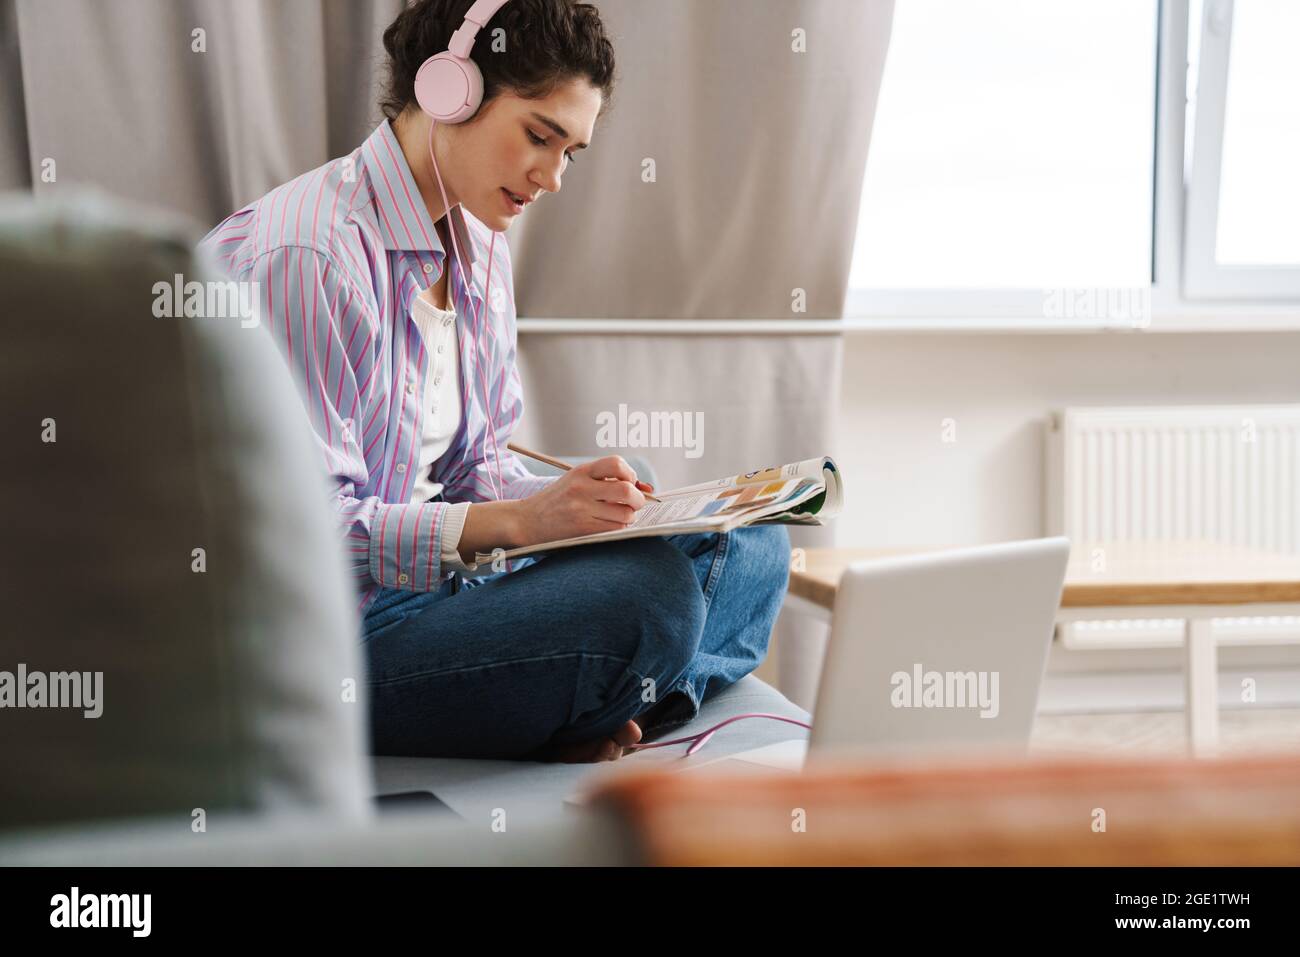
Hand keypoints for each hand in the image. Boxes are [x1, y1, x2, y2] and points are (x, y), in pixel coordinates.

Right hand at [518, 455, 651, 545]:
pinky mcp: (582, 529)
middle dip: (638, 499)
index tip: (630, 482)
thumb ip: (607, 481)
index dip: (631, 474)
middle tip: (634, 503)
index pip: (617, 463)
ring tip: (621, 516)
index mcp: (581, 471)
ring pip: (625, 514)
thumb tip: (647, 488)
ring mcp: (582, 510)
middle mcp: (582, 488)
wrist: (526, 521)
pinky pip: (615, 529)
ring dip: (630, 517)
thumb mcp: (577, 481)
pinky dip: (620, 528)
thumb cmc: (557, 500)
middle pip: (627, 491)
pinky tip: (611, 525)